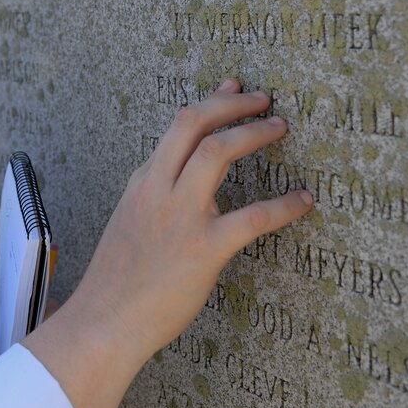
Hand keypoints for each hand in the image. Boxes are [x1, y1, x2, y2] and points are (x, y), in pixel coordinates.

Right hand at [23, 78, 312, 407]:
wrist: (105, 320)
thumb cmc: (117, 281)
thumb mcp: (128, 223)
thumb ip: (151, 197)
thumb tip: (174, 180)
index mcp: (143, 182)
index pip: (178, 128)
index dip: (210, 103)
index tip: (231, 88)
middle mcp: (159, 188)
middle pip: (194, 123)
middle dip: (231, 103)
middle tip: (262, 98)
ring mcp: (181, 216)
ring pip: (218, 152)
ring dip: (252, 133)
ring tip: (279, 126)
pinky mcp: (204, 248)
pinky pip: (252, 217)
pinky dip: (283, 204)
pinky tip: (303, 200)